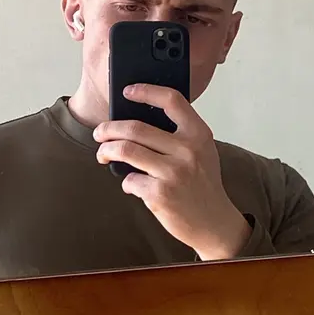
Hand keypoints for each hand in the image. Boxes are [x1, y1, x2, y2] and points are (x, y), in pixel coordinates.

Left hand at [93, 84, 251, 260]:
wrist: (214, 223)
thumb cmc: (203, 185)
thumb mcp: (202, 152)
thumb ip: (180, 135)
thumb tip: (138, 119)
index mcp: (199, 135)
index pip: (172, 100)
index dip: (146, 91)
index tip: (128, 91)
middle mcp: (187, 150)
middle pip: (136, 127)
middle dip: (109, 128)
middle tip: (100, 132)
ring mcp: (173, 172)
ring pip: (125, 150)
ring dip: (106, 150)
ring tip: (103, 154)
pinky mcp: (160, 194)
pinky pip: (129, 180)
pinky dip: (125, 182)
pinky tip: (132, 184)